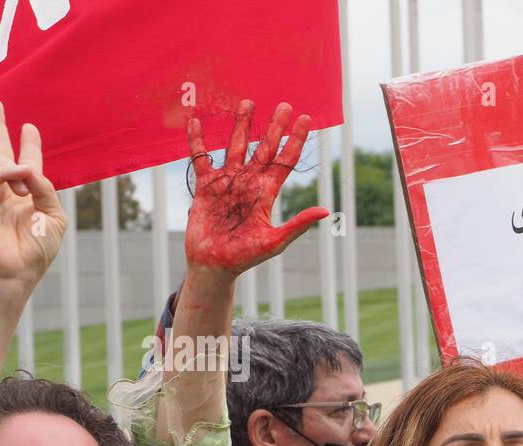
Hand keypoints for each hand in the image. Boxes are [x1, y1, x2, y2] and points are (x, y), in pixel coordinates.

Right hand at [0, 98, 66, 296]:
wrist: (13, 273)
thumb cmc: (35, 253)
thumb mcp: (54, 219)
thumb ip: (46, 190)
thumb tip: (30, 168)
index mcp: (25, 197)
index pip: (26, 165)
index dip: (29, 146)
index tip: (30, 127)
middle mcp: (4, 192)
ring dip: (9, 162)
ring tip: (22, 169)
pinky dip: (3, 171)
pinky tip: (17, 172)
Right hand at [185, 100, 327, 275]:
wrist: (215, 265)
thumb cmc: (246, 257)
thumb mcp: (275, 241)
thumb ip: (298, 224)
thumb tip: (325, 211)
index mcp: (266, 193)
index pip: (285, 161)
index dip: (295, 141)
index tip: (305, 120)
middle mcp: (249, 183)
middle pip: (264, 148)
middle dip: (274, 127)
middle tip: (284, 104)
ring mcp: (227, 181)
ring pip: (236, 146)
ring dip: (241, 125)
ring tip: (247, 103)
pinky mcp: (206, 185)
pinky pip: (201, 157)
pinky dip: (198, 140)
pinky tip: (197, 121)